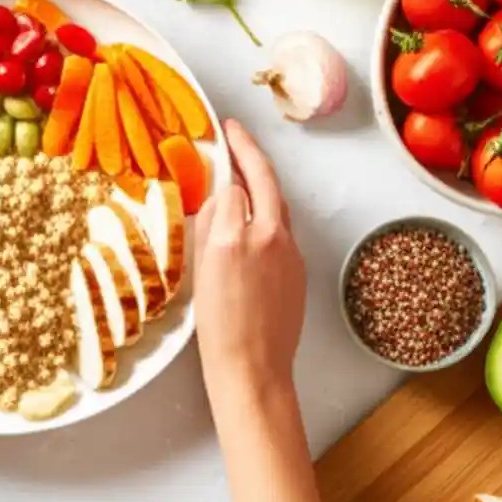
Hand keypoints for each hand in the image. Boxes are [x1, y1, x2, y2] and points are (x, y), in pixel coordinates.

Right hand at [193, 120, 305, 394]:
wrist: (253, 368)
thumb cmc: (218, 327)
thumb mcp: (203, 270)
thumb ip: (212, 227)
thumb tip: (221, 199)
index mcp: (239, 236)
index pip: (234, 183)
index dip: (227, 162)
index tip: (223, 134)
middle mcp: (270, 236)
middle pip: (264, 181)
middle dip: (250, 154)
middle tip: (235, 133)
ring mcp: (290, 252)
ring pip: (275, 204)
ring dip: (260, 184)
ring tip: (240, 172)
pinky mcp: (298, 269)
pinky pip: (280, 230)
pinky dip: (265, 215)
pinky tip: (249, 223)